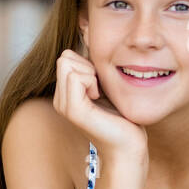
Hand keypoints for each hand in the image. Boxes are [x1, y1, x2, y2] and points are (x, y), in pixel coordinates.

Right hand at [54, 49, 147, 164]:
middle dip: (86, 65)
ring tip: (100, 93)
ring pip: (67, 64)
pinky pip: (76, 77)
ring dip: (90, 73)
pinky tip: (99, 97)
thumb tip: (91, 42)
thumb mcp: (106, 87)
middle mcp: (60, 100)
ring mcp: (64, 105)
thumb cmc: (123, 118)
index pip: (66, 57)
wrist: (128, 146)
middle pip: (64, 58)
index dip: (87, 62)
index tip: (101, 83)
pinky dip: (92, 81)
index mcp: (66, 94)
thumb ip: (95, 70)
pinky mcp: (73, 110)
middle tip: (101, 87)